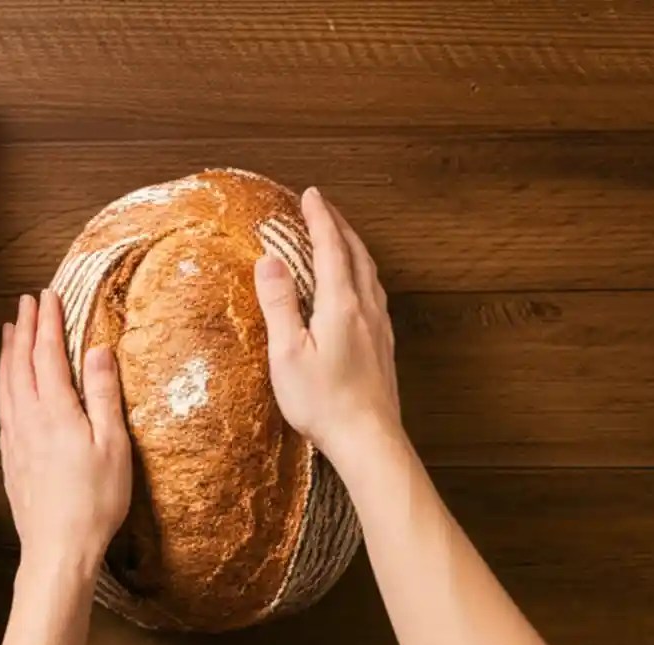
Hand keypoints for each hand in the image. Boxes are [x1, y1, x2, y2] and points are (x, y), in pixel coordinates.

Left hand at [0, 290, 131, 570]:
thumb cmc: (94, 501)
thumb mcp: (112, 445)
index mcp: (55, 410)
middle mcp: (27, 418)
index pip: (47, 353)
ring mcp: (14, 437)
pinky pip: (2, 405)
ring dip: (7, 352)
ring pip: (5, 383)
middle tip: (25, 302)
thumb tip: (98, 350)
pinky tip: (7, 384)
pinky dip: (3, 381)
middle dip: (23, 328)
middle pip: (19, 362)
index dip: (47, 322)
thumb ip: (103, 394)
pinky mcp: (10, 456)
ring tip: (8, 331)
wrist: (57, 549)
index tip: (48, 295)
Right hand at [253, 187, 401, 462]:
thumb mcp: (287, 353)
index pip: (331, 248)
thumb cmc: (322, 401)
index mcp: (340, 305)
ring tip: (341, 238)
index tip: (311, 194)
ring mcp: (379, 328)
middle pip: (356, 254)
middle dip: (339, 226)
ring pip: (370, 274)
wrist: (368, 440)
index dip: (320, 218)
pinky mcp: (383, 347)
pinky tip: (358, 286)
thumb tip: (269, 260)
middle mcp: (365, 309)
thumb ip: (278, 304)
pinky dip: (363, 273)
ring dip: (354, 248)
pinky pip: (375, 294)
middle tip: (324, 207)